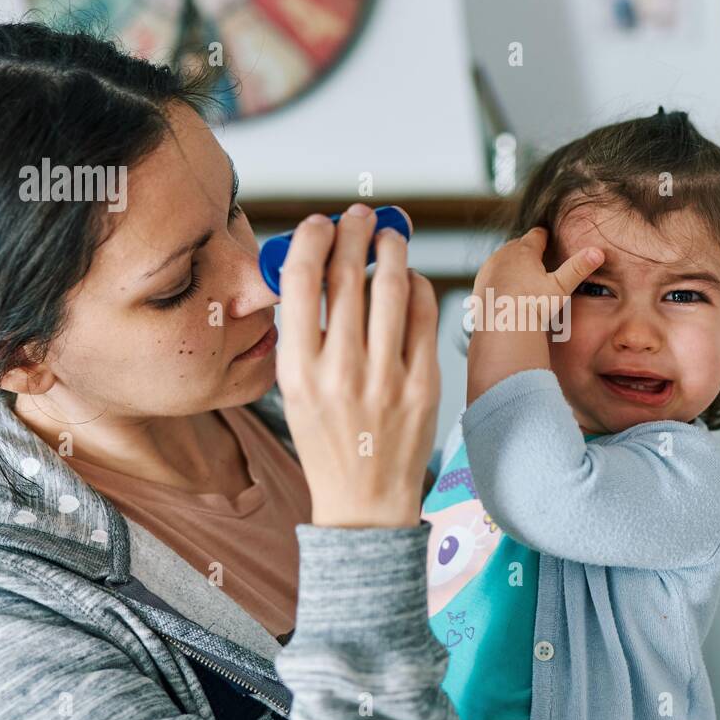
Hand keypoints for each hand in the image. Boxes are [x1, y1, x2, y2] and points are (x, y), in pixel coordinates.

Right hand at [275, 204, 440, 528]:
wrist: (364, 504)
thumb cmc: (327, 442)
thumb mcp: (294, 392)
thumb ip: (303, 335)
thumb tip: (317, 270)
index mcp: (297, 371)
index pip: (299, 284)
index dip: (310, 241)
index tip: (319, 223)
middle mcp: (340, 372)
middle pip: (348, 276)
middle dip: (355, 232)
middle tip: (360, 214)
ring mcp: (386, 379)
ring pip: (392, 288)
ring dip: (392, 249)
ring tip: (390, 234)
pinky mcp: (424, 385)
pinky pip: (424, 317)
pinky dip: (418, 287)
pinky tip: (411, 279)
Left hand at [472, 227, 602, 306]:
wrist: (500, 327)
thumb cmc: (533, 306)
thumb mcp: (560, 287)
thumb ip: (579, 268)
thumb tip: (599, 251)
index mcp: (524, 250)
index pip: (537, 234)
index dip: (545, 237)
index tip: (549, 238)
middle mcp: (504, 254)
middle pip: (519, 244)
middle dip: (528, 250)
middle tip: (539, 258)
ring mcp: (489, 268)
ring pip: (503, 258)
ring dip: (513, 263)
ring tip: (523, 274)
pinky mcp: (479, 283)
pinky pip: (492, 274)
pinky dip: (500, 278)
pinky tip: (507, 290)